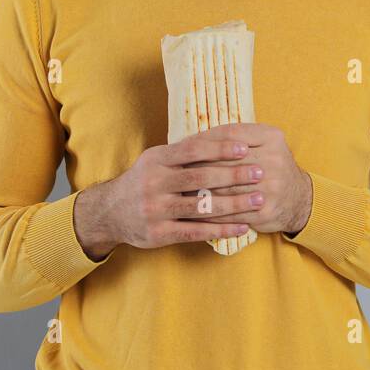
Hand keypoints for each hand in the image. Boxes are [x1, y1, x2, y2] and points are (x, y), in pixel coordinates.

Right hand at [83, 129, 264, 252]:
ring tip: (259, 200)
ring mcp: (156, 209)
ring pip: (202, 206)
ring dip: (234, 204)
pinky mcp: (159, 233)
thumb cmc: (142, 182)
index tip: (245, 147)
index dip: (220, 148)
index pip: (193, 149)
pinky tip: (241, 227)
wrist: (109, 213)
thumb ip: (183, 153)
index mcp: (156, 160)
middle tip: (260, 172)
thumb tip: (222, 136)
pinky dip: (221, 229)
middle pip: (201, 177)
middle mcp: (154, 183)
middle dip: (234, 174)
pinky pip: (196, 231)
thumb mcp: (155, 161)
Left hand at [178, 122, 311, 235]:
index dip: (204, 141)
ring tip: (179, 192)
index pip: (230, 135)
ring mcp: (271, 187)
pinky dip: (209, 213)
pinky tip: (194, 212)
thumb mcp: (262, 142)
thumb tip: (193, 138)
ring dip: (199, 192)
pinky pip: (230, 213)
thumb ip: (234, 136)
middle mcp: (274, 160)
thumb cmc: (270, 165)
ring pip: (225, 189)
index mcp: (271, 137)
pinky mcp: (265, 211)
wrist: (299, 199)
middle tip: (176, 171)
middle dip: (197, 168)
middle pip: (225, 163)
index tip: (184, 146)